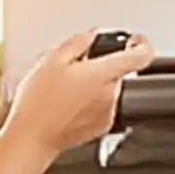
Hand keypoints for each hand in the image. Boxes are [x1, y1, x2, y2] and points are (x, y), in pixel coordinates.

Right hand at [2, 29, 154, 154]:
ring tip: (67, 88)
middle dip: (101, 66)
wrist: (32, 137)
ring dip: (94, 84)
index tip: (135, 40)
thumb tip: (91, 36)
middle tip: (76, 67)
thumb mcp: (52, 59)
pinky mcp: (101, 127)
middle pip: (119, 71)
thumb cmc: (40, 102)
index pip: (142, 55)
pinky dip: (91, 101)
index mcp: (104, 74)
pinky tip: (68, 103)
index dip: (142, 43)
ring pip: (109, 89)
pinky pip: (102, 106)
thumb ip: (78, 42)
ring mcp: (108, 112)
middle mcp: (111, 94)